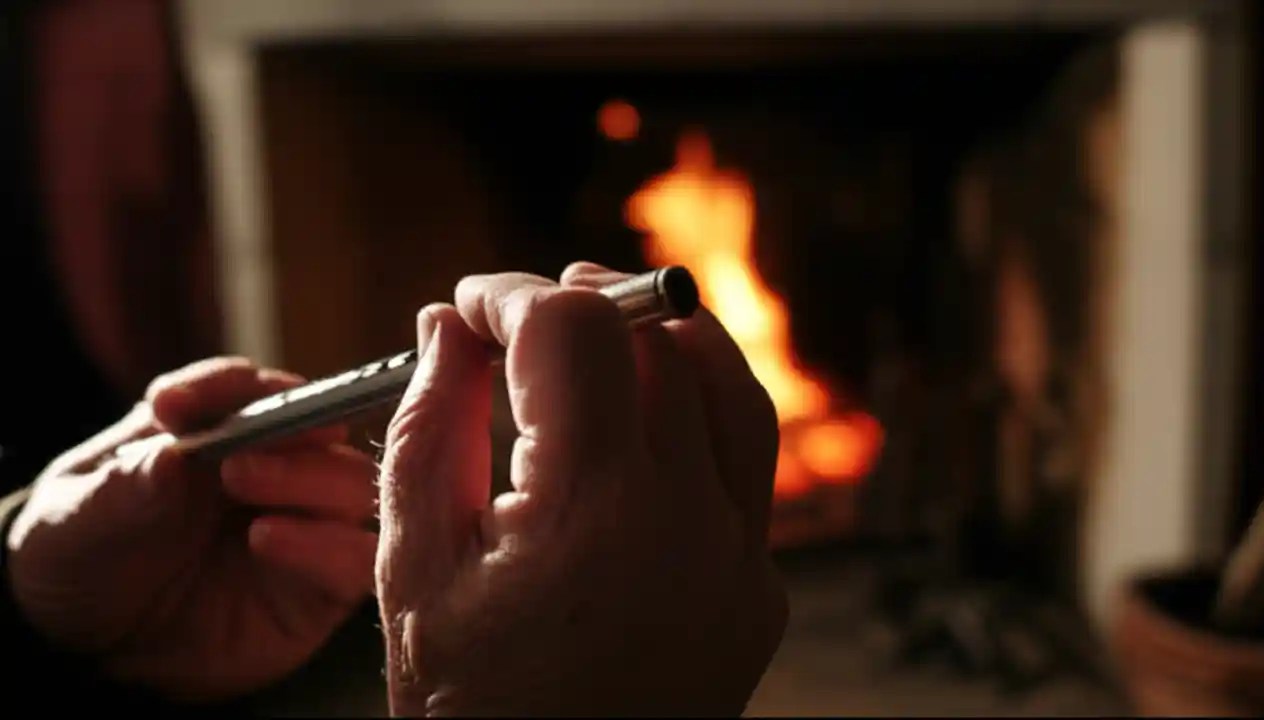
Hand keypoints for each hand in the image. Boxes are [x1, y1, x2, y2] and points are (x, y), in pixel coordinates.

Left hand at [6, 358, 377, 700]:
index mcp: (216, 431)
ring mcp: (307, 525)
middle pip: (322, 427)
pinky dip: (328, 545)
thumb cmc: (84, 564)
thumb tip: (170, 456)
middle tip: (235, 455)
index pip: (242, 389)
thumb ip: (119, 490)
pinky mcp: (323, 588)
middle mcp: (275, 468)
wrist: (94, 656)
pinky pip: (357, 559)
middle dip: (289, 427)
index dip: (220, 389)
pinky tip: (268, 540)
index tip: (174, 405)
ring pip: (353, 484)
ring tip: (245, 486)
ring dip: (309, 477)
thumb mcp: (73, 521)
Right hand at [376, 262, 787, 715]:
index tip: (472, 304)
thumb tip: (448, 327)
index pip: (573, 331)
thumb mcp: (415, 566)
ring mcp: (740, 562)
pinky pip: (745, 467)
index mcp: (594, 515)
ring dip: (658, 342)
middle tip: (521, 320)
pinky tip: (642, 426)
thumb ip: (429, 426)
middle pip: (656, 341)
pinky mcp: (758, 589)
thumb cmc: (468, 706)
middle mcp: (691, 526)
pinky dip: (695, 417)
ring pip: (728, 387)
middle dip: (580, 306)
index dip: (511, 294)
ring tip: (595, 339)